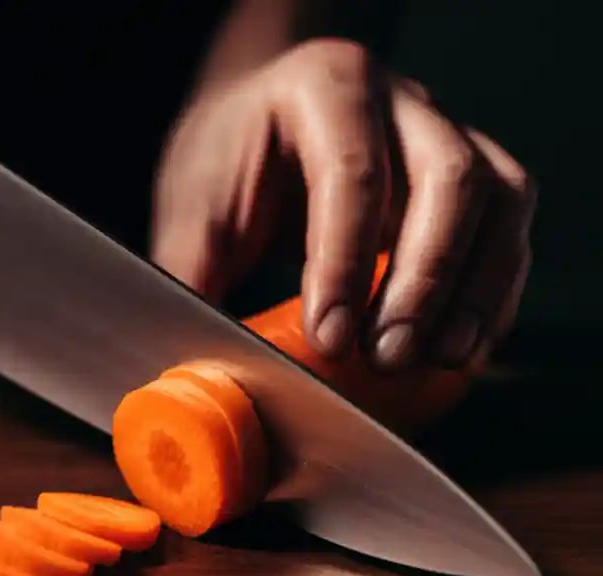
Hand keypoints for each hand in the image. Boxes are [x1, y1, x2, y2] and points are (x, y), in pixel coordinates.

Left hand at [152, 38, 535, 371]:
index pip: (351, 172)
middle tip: (386, 356)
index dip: (343, 264)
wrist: (262, 125)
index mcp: (324, 86)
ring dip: (474, 293)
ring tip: (435, 362)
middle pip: (448, 181)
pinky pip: (510, 233)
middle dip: (424, 281)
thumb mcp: (192, 208)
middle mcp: (401, 100)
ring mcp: (449, 133)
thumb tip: (194, 364)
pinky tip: (457, 350)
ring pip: (500, 202)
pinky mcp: (476, 179)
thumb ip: (191, 275)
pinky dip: (492, 296)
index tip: (328, 339)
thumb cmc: (228, 162)